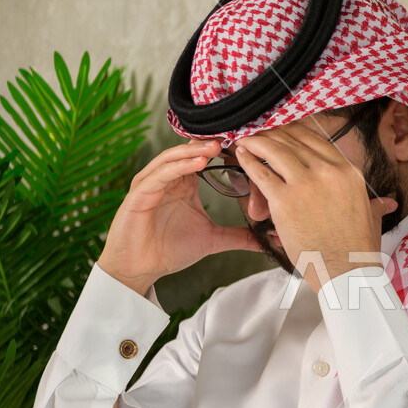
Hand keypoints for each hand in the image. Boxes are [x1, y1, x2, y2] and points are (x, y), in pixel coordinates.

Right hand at [97, 141, 259, 295]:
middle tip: (233, 138)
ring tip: (216, 147)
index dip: (221, 150)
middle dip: (209, 144)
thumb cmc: (169, 250)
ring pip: (173, 158)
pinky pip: (159, 175)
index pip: (202, 157)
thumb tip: (267, 240)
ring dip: (194, 151)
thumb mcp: (212, 239)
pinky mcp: (139, 193)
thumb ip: (239, 236)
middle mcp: (167, 179)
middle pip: (188, 152)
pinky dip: (178, 167)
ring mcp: (151, 183)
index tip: (245, 145)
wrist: (140, 268)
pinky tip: (197, 163)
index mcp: (183, 184)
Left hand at [235, 121, 397, 293]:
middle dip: (273, 134)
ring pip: (274, 150)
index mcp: (348, 172)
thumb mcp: (371, 219)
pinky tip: (242, 155)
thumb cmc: (357, 249)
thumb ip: (376, 205)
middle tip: (260, 135)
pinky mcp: (284, 200)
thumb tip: (387, 203)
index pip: (316, 140)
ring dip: (257, 142)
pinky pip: (260, 172)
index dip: (294, 133)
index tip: (283, 133)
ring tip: (247, 141)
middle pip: (293, 140)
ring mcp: (305, 183)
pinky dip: (248, 160)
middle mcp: (328, 171)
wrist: (346, 272)